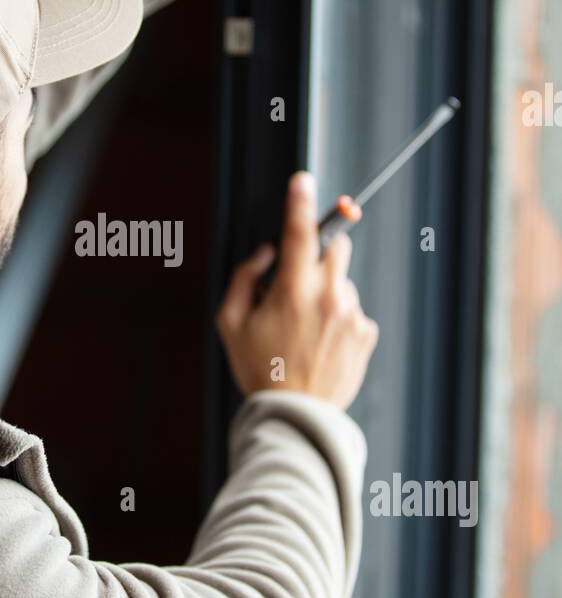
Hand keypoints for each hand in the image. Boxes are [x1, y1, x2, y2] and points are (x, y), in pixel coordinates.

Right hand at [215, 171, 377, 408]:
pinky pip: (354, 311)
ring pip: (343, 282)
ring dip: (326, 292)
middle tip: (299, 279)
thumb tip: (265, 255)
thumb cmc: (260, 371)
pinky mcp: (365, 334)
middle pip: (336, 247)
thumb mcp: (231, 324)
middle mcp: (328, 298)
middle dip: (318, 253)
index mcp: (293, 292)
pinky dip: (339, 318)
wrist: (296, 416)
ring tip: (306, 327)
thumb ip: (243, 279)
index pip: (297, 233)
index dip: (298, 202)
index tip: (302, 181)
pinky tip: (321, 341)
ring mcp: (351, 316)